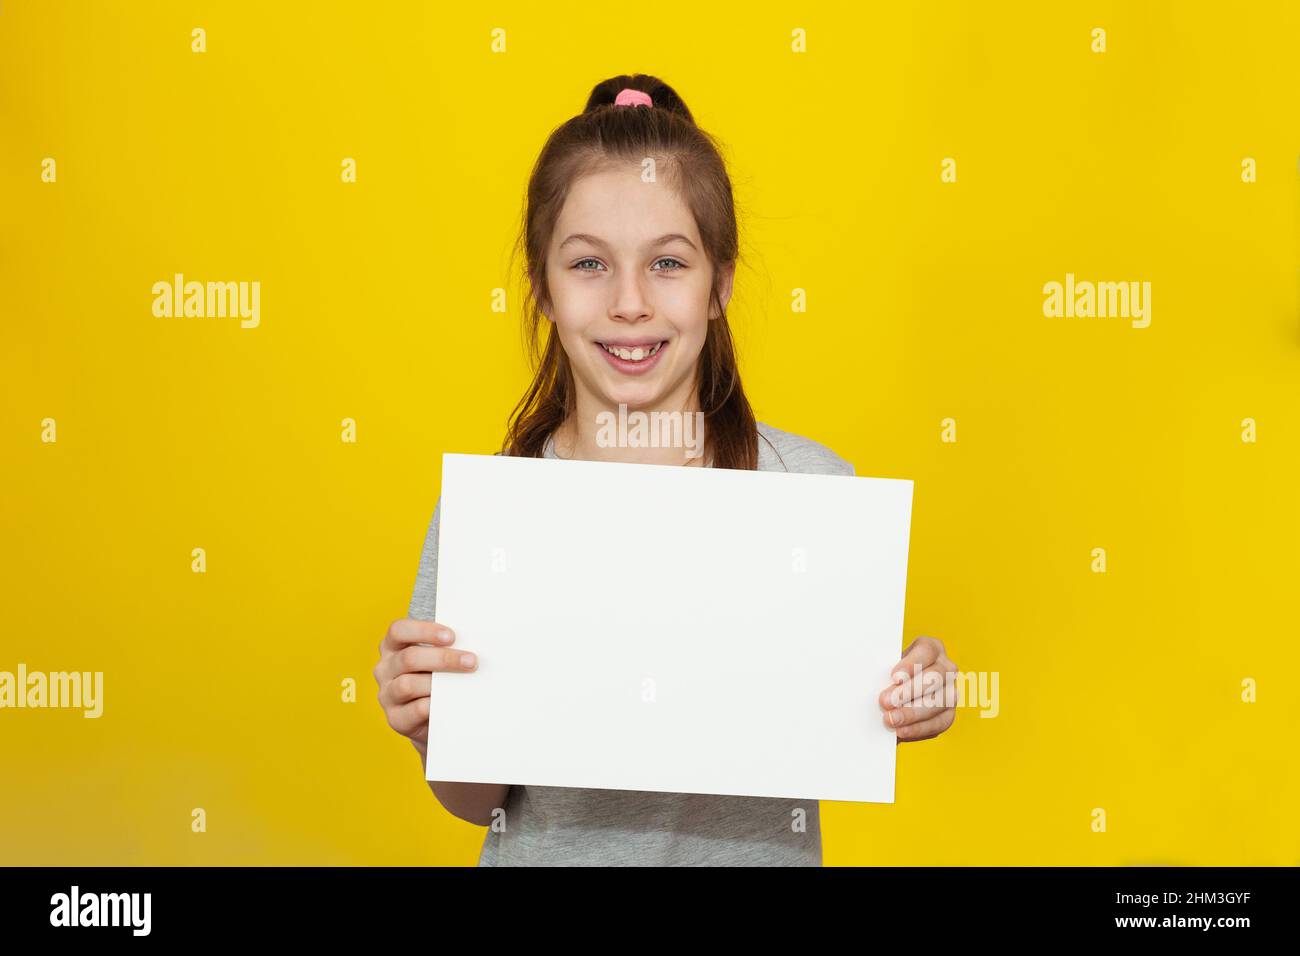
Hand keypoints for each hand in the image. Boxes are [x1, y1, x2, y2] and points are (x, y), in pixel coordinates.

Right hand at [374, 618, 477, 751]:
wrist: (432, 716)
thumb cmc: (437, 677)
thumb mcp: (435, 658)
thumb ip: (445, 647)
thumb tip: (471, 640)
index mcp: (392, 646)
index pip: (398, 631)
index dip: (424, 631)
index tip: (451, 636)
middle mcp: (385, 669)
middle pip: (409, 658)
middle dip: (443, 659)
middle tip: (471, 661)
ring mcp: (387, 694)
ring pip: (408, 685)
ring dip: (439, 683)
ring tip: (463, 682)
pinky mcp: (396, 718)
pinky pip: (415, 710)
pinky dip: (434, 704)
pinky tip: (450, 701)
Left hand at [877, 636, 956, 742]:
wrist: (897, 694)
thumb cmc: (891, 675)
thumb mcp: (887, 667)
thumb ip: (885, 673)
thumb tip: (879, 687)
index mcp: (931, 648)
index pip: (927, 651)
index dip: (911, 664)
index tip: (894, 677)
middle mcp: (946, 667)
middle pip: (935, 676)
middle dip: (909, 691)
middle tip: (886, 702)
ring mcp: (951, 690)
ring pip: (940, 701)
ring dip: (913, 713)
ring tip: (891, 720)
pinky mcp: (949, 712)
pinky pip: (940, 722)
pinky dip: (919, 728)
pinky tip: (902, 731)